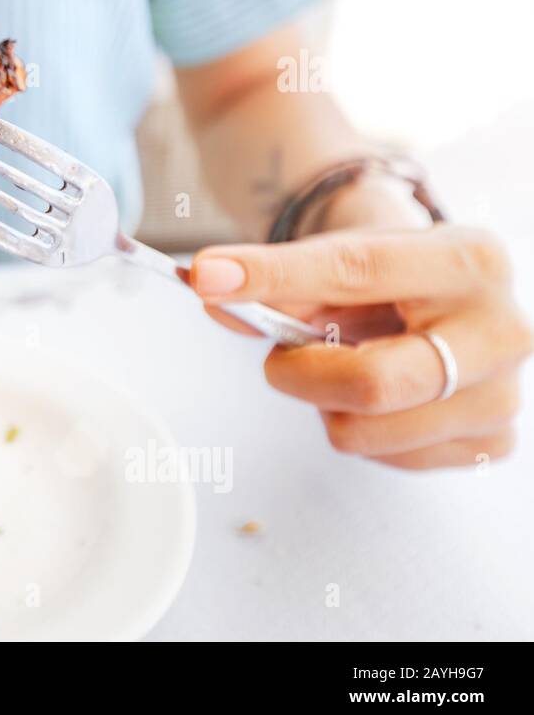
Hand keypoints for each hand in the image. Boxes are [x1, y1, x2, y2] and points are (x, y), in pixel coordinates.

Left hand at [189, 226, 532, 469]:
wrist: (440, 295)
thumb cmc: (387, 276)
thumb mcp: (336, 256)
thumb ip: (274, 274)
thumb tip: (211, 290)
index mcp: (468, 261)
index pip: (354, 271)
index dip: (272, 276)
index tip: (211, 277)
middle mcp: (502, 330)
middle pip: (372, 383)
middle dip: (300, 374)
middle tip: (281, 358)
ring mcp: (503, 394)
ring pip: (367, 431)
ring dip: (328, 405)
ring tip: (347, 367)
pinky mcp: (490, 443)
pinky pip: (386, 459)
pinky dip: (361, 430)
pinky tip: (379, 397)